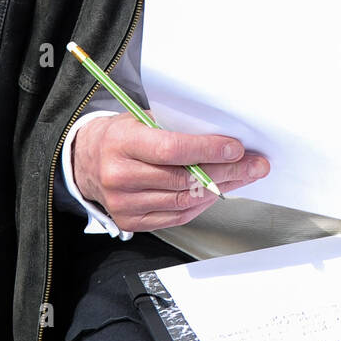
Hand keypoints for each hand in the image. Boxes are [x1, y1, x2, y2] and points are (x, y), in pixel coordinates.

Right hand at [72, 117, 269, 232]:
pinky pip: (176, 217)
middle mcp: (119, 175)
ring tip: (241, 177)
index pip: (171, 149)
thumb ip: (175, 127)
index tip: (236, 148)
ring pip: (183, 200)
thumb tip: (221, 134)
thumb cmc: (121, 135)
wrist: (87, 161)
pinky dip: (201, 205)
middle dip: (226, 171)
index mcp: (122, 142)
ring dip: (220, 189)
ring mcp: (124, 203)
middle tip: (254, 164)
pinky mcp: (131, 221)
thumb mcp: (140, 118)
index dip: (207, 149)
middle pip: (183, 178)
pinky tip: (216, 192)